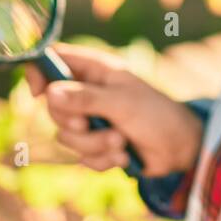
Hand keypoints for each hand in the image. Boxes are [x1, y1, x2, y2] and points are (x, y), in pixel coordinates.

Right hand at [25, 42, 203, 177]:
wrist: (182, 150)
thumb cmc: (157, 116)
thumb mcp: (121, 103)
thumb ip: (85, 98)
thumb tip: (49, 92)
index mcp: (96, 70)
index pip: (55, 60)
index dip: (40, 73)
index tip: (39, 93)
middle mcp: (90, 93)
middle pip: (54, 105)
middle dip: (73, 122)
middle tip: (89, 124)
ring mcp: (93, 120)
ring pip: (67, 135)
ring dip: (94, 144)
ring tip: (121, 142)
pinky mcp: (97, 145)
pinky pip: (82, 157)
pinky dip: (102, 160)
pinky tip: (124, 156)